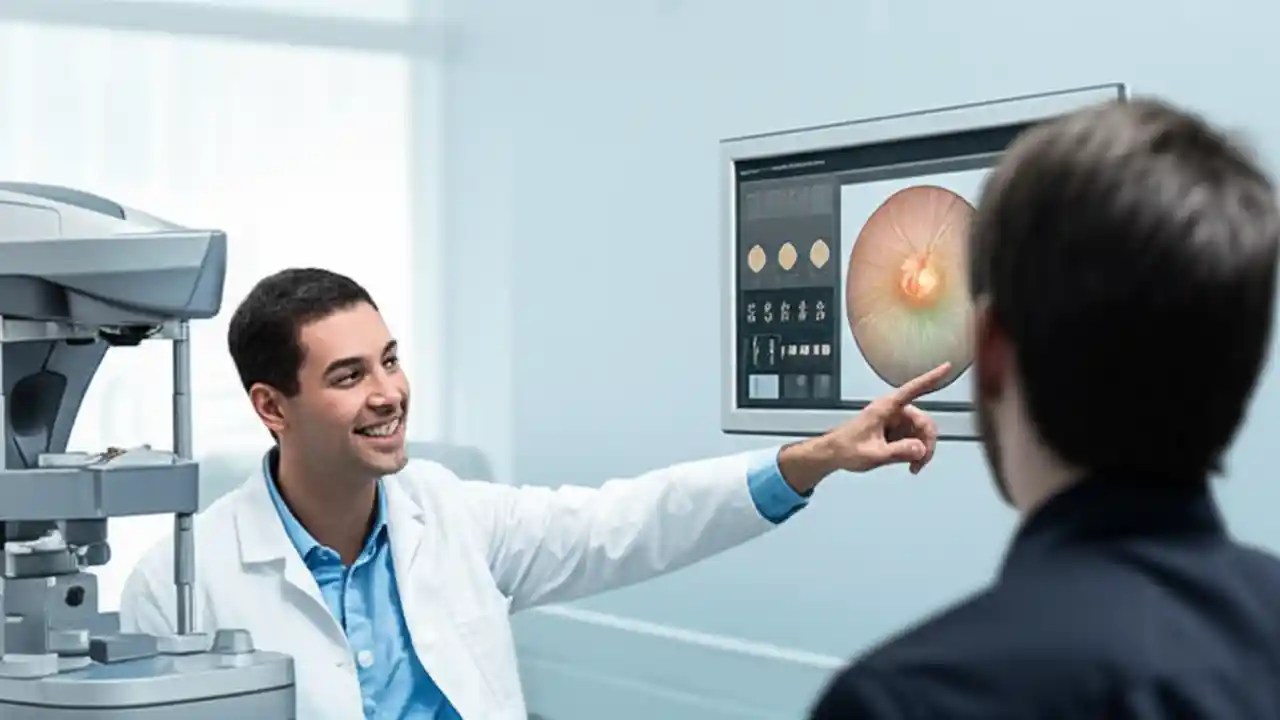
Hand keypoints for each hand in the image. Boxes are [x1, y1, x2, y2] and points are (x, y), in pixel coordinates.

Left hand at [778, 363, 948, 493]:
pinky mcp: (897, 432)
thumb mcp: (872, 454)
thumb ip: (897, 452)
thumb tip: (921, 449)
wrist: (833, 455)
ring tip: (912, 467)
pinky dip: (917, 453)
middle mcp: (894, 411)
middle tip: (920, 464)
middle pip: (924, 422)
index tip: (947, 365)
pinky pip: (916, 440)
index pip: (912, 389)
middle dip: (927, 443)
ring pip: (923, 433)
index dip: (931, 378)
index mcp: (886, 407)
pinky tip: (910, 465)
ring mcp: (897, 421)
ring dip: (923, 451)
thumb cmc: (847, 449)